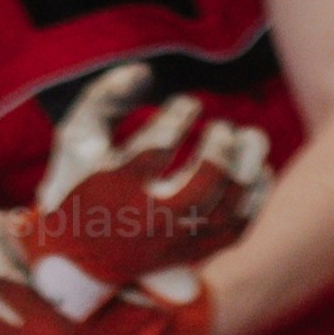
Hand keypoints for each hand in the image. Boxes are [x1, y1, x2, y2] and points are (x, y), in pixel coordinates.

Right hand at [30, 63, 273, 272]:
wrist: (76, 262)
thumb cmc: (80, 186)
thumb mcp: (77, 137)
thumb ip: (104, 96)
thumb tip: (146, 72)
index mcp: (117, 185)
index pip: (159, 146)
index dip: (181, 115)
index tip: (189, 104)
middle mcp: (150, 218)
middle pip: (206, 183)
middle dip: (222, 146)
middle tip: (221, 128)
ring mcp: (175, 240)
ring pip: (229, 208)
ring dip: (247, 166)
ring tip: (248, 137)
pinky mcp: (192, 253)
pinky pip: (238, 229)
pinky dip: (256, 197)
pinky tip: (258, 169)